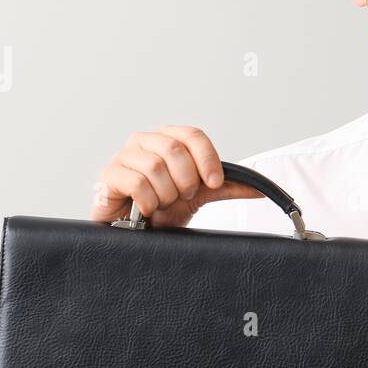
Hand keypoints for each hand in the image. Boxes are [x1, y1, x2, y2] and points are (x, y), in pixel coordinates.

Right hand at [90, 125, 262, 226]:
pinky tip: (147, 210)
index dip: (208, 158)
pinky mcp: (108, 176)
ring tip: (163, 205)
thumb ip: (226, 188)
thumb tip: (259, 188)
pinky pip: (136, 182)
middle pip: (175, 148)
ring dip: (167, 194)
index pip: (192, 134)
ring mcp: (123, 157)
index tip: (215, 182)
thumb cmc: (162, 209)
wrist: (135, 233)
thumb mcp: (198, 196)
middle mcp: (143, 142)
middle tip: (183, 197)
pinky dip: (149, 201)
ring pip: (155, 166)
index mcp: (166, 140)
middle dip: (187, 180)